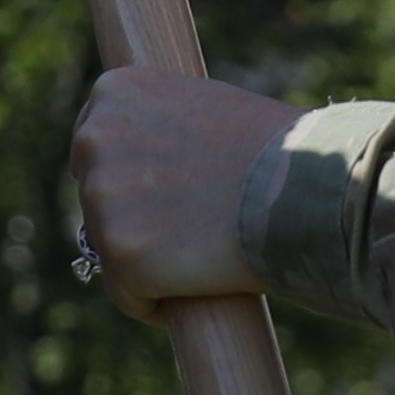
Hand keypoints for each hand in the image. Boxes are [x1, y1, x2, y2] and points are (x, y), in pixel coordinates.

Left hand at [72, 64, 296, 308]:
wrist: (300, 188)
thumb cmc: (272, 149)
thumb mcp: (203, 108)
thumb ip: (160, 127)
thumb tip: (143, 163)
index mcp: (114, 92)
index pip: (96, 146)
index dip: (132, 176)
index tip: (168, 194)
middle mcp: (94, 138)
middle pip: (96, 197)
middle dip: (133, 218)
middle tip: (188, 229)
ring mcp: (101, 198)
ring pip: (110, 248)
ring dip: (146, 260)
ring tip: (202, 255)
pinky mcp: (119, 253)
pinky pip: (127, 294)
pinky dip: (153, 302)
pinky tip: (193, 289)